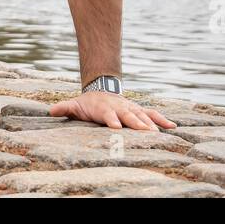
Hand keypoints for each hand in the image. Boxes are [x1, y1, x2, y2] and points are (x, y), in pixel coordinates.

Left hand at [49, 92, 178, 130]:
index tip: (116, 128)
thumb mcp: (75, 105)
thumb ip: (65, 108)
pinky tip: (173, 127)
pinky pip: (153, 114)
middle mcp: (120, 108)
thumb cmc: (88, 104)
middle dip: (136, 124)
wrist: (101, 90)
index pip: (108, 115)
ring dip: (151, 124)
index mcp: (104, 108)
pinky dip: (162, 120)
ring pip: (143, 115)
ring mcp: (131, 108)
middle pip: (129, 116)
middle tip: (145, 134)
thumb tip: (51, 111)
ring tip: (159, 134)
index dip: (112, 120)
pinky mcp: (139, 111)